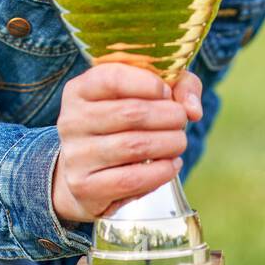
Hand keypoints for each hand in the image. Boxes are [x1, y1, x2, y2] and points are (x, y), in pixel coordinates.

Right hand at [50, 63, 203, 223]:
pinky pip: (131, 179)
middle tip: (181, 120)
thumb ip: (177, 85)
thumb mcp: (146, 92)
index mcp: (79, 90)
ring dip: (169, 143)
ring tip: (179, 142)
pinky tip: (172, 164)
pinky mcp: (85, 186)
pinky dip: (161, 172)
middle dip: (168, 115)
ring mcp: (75, 155)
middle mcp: (71, 121)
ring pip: (134, 146)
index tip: (167, 92)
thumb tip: (193, 109)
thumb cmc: (122, 123)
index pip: (112, 78)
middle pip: (131, 113)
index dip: (148, 83)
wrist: (87, 171)